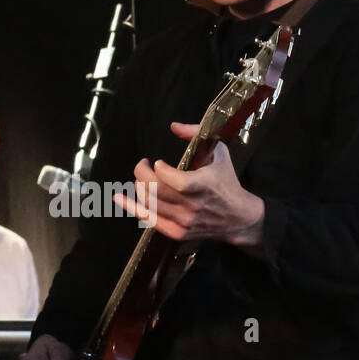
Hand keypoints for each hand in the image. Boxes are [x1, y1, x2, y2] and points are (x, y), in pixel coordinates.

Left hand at [113, 121, 265, 247]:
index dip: (159, 169)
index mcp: (203, 185)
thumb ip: (196, 134)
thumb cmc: (227, 182)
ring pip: (150, 204)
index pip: (173, 179)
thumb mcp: (218, 153)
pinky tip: (119, 199)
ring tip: (142, 177)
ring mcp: (184, 221)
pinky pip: (149, 220)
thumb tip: (173, 126)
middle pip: (155, 191)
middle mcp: (192, 205)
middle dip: (142, 174)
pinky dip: (132, 208)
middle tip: (143, 165)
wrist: (239, 217)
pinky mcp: (178, 232)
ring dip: (139, 187)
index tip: (157, 162)